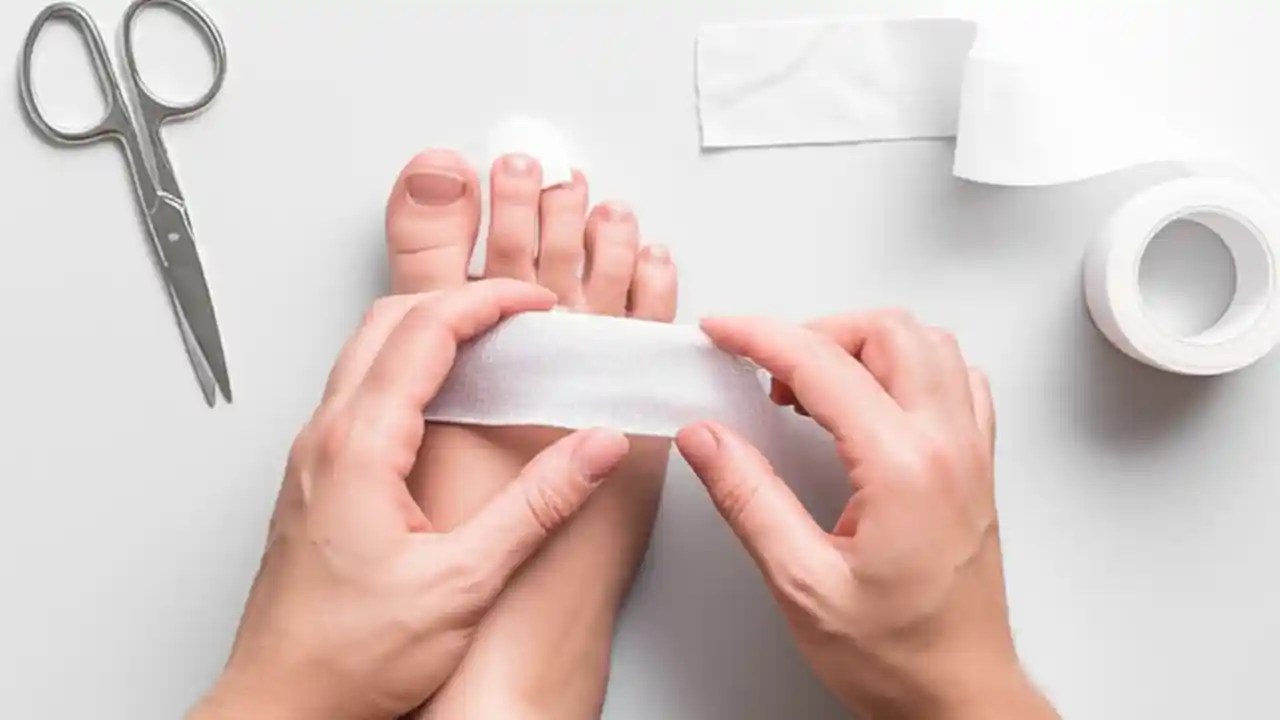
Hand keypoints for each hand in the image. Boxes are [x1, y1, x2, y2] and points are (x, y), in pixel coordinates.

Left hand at [189, 281, 630, 719]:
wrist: (282, 703)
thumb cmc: (349, 655)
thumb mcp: (463, 584)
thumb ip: (537, 507)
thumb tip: (594, 448)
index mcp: (359, 448)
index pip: (426, 330)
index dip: (489, 302)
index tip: (537, 303)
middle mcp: (326, 439)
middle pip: (390, 322)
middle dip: (460, 299)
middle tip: (519, 311)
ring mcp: (314, 457)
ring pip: (369, 353)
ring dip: (431, 330)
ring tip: (492, 343)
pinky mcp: (317, 478)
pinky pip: (361, 390)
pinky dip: (410, 367)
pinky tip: (447, 399)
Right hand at [676, 311, 1056, 719]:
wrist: (960, 696)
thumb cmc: (898, 655)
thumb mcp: (801, 583)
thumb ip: (748, 498)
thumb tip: (707, 438)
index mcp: (904, 468)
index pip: (824, 364)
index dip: (761, 337)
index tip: (723, 333)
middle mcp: (948, 446)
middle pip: (886, 331)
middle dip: (814, 332)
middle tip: (766, 372)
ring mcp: (970, 451)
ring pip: (927, 343)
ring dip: (862, 344)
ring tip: (812, 386)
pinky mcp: (977, 464)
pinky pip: (955, 378)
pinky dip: (907, 367)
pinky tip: (870, 401)